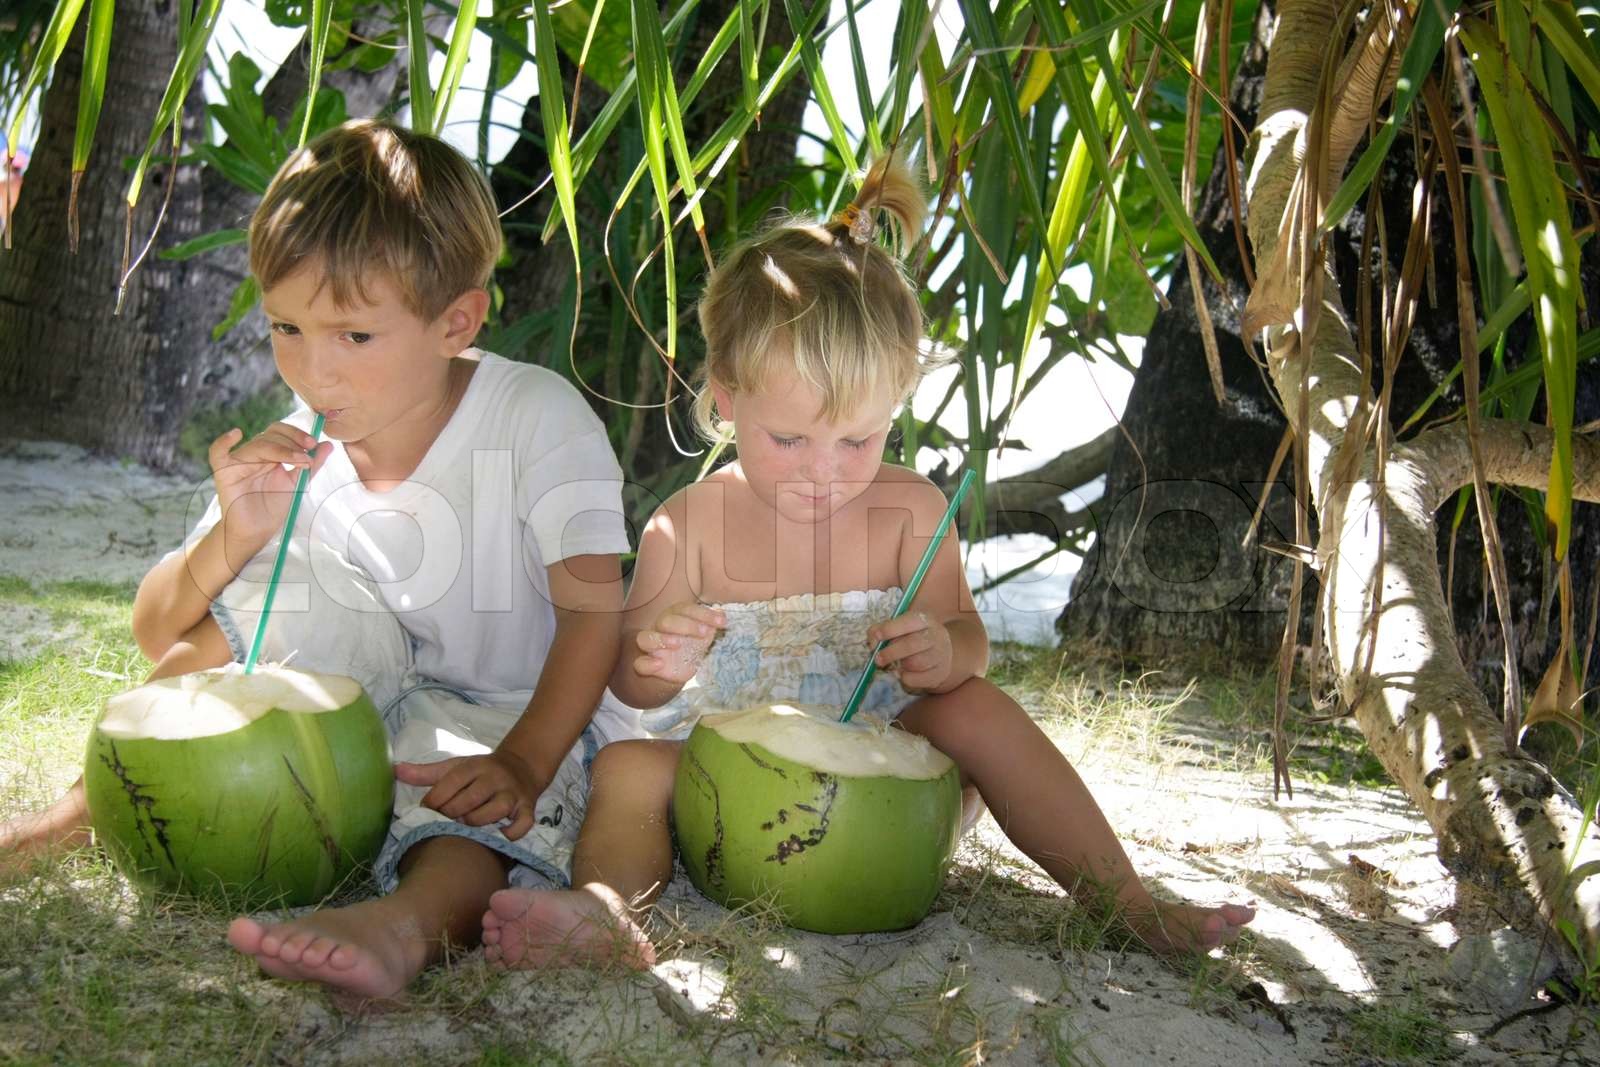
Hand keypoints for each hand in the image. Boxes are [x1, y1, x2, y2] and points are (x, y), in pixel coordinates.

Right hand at [208, 421, 329, 558]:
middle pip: (270, 435)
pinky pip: (217, 453)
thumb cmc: (274, 507)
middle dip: (292, 441)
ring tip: (299, 461)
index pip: (280, 432)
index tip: (314, 444)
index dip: (296, 434)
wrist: (257, 531)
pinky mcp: (224, 472)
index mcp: (269, 453)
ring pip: (257, 445)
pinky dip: (223, 442)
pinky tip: (235, 434)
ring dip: (281, 449)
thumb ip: (312, 465)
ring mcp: (238, 462)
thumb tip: (328, 445)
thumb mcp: (297, 483)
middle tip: (308, 452)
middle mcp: (253, 454)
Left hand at [394, 750, 545, 840]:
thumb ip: (425, 773)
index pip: (451, 782)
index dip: (434, 801)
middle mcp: (495, 777)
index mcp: (475, 766)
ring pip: (496, 810)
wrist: (522, 767)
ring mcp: (513, 793)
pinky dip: (510, 833)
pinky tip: (496, 836)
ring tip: (467, 828)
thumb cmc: (480, 771)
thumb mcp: (455, 767)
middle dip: (453, 814)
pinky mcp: (528, 808)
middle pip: (471, 798)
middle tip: (445, 823)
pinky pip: (522, 824)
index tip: (427, 811)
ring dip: (477, 822)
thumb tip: (394, 770)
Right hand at [632, 602, 725, 683]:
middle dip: (685, 625)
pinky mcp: (648, 664)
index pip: (685, 609)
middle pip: (665, 621)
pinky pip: (639, 663)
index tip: (722, 622)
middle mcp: (660, 628)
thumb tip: (721, 611)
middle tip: (704, 633)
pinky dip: (647, 663)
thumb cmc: (691, 645)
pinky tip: (660, 664)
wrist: (681, 669)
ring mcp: (652, 647)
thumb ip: (710, 624)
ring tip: (678, 644)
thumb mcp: (704, 635)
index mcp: (675, 617)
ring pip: (645, 638)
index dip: (703, 614)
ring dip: (661, 639)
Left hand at [867, 612, 953, 692]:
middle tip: (877, 660)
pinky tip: (904, 673)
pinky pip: (917, 679)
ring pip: (915, 663)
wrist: (943, 653)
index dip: (890, 629)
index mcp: (924, 620)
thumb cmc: (914, 637)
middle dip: (891, 653)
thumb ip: (881, 629)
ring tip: (897, 664)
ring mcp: (940, 654)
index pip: (909, 621)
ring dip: (901, 666)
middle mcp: (936, 635)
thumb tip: (872, 642)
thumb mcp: (901, 627)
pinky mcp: (940, 673)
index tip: (877, 637)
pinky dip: (906, 678)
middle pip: (912, 644)